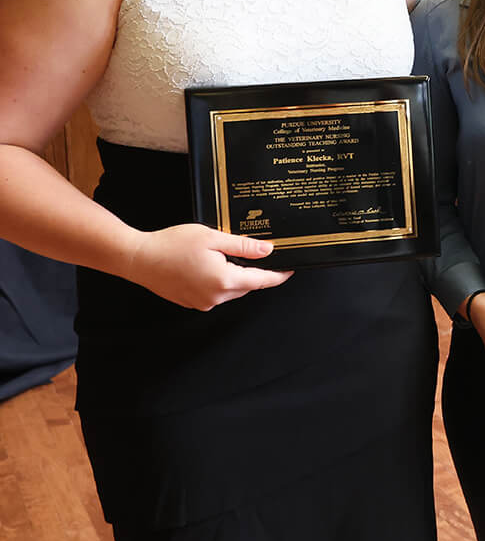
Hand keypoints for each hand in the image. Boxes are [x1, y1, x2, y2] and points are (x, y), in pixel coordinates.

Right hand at [124, 224, 293, 310]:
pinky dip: (219, 281)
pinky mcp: (192, 302)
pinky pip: (216, 294)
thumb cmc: (171, 244)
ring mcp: (203, 303)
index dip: (278, 275)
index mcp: (224, 280)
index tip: (290, 269)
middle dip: (254, 272)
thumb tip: (268, 250)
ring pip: (231, 290)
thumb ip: (243, 246)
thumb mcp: (212, 237)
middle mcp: (216, 297)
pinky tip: (209, 266)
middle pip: (247, 285)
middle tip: (256, 253)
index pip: (261, 280)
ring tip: (224, 255)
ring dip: (235, 276)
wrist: (138, 258)